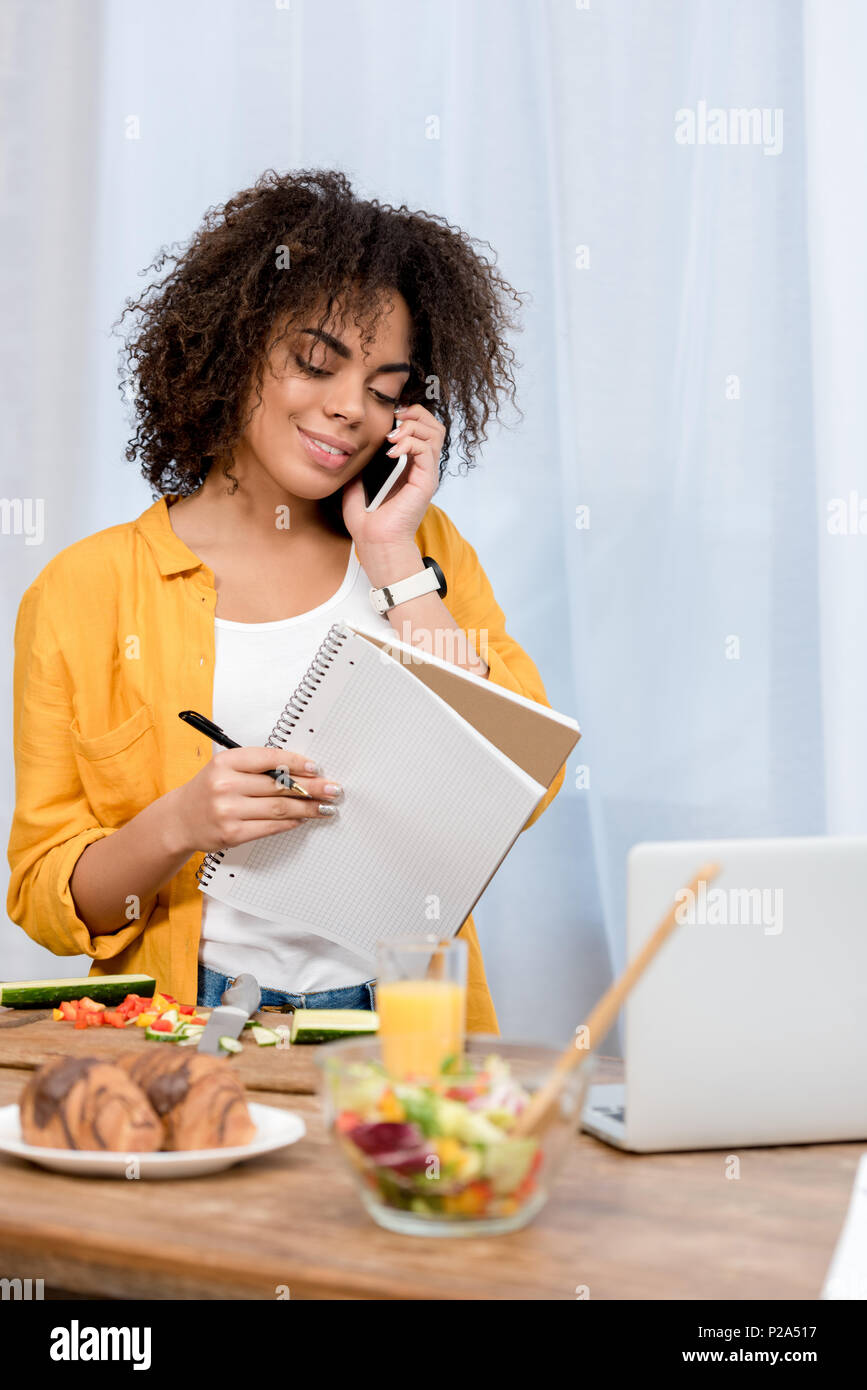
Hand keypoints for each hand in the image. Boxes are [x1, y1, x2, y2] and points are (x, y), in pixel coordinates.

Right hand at [163, 747, 342, 855]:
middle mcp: (225, 785)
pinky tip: (303, 819)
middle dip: (312, 788)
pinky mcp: (232, 833)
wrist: (180, 819)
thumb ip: (258, 767)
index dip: (297, 763)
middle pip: (279, 786)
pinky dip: (290, 823)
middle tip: (333, 790)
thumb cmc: (209, 790)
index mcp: (226, 762)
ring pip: (279, 808)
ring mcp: (228, 811)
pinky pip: (270, 827)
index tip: (317, 768)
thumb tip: (301, 771)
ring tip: (325, 807)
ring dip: (307, 808)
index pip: (270, 758)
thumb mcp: (227, 768)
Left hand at [341, 403, 443, 572]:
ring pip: (435, 433)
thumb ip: (362, 463)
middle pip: (434, 426)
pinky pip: (426, 450)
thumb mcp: (358, 483)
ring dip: (412, 426)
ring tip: (392, 436)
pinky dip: (409, 443)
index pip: (421, 429)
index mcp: (409, 466)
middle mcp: (422, 468)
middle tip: (395, 418)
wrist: (375, 542)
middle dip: (415, 414)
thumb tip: (355, 444)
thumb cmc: (368, 520)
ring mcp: (426, 474)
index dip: (409, 415)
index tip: (388, 416)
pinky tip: (391, 451)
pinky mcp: (426, 482)